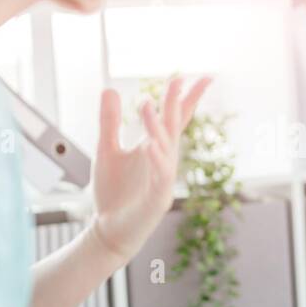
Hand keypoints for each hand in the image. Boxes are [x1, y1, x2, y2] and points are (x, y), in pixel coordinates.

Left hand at [91, 76, 210, 263]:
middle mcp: (164, 160)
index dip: (186, 98)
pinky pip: (160, 176)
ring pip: (165, 148)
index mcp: (155, 147)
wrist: (108, 230)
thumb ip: (110, 121)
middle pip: (174, 127)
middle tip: (177, 80)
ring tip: (147, 105)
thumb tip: (110, 89)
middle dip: (176, 104)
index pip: (175, 118)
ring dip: (157, 127)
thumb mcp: (106, 150)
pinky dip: (158, 161)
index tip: (199, 76)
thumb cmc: (112, 192)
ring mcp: (164, 179)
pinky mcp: (158, 199)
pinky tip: (150, 146)